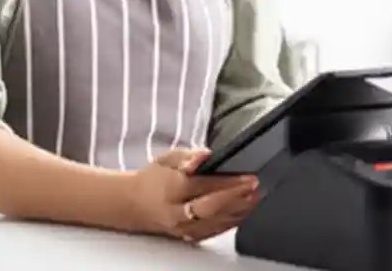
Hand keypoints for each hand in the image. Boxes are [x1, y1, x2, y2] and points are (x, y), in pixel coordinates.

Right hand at [125, 148, 259, 242]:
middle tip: (256, 188)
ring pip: (216, 223)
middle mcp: (176, 212)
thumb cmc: (155, 177)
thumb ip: (188, 155)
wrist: (135, 204)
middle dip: (237, 198)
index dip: (229, 182)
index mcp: (172, 188)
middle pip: (212, 208)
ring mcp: (182, 228)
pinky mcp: (188, 236)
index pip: (204, 186)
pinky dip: (231, 223)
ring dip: (239, 211)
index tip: (249, 177)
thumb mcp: (168, 158)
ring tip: (256, 199)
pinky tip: (244, 213)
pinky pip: (214, 232)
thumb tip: (205, 155)